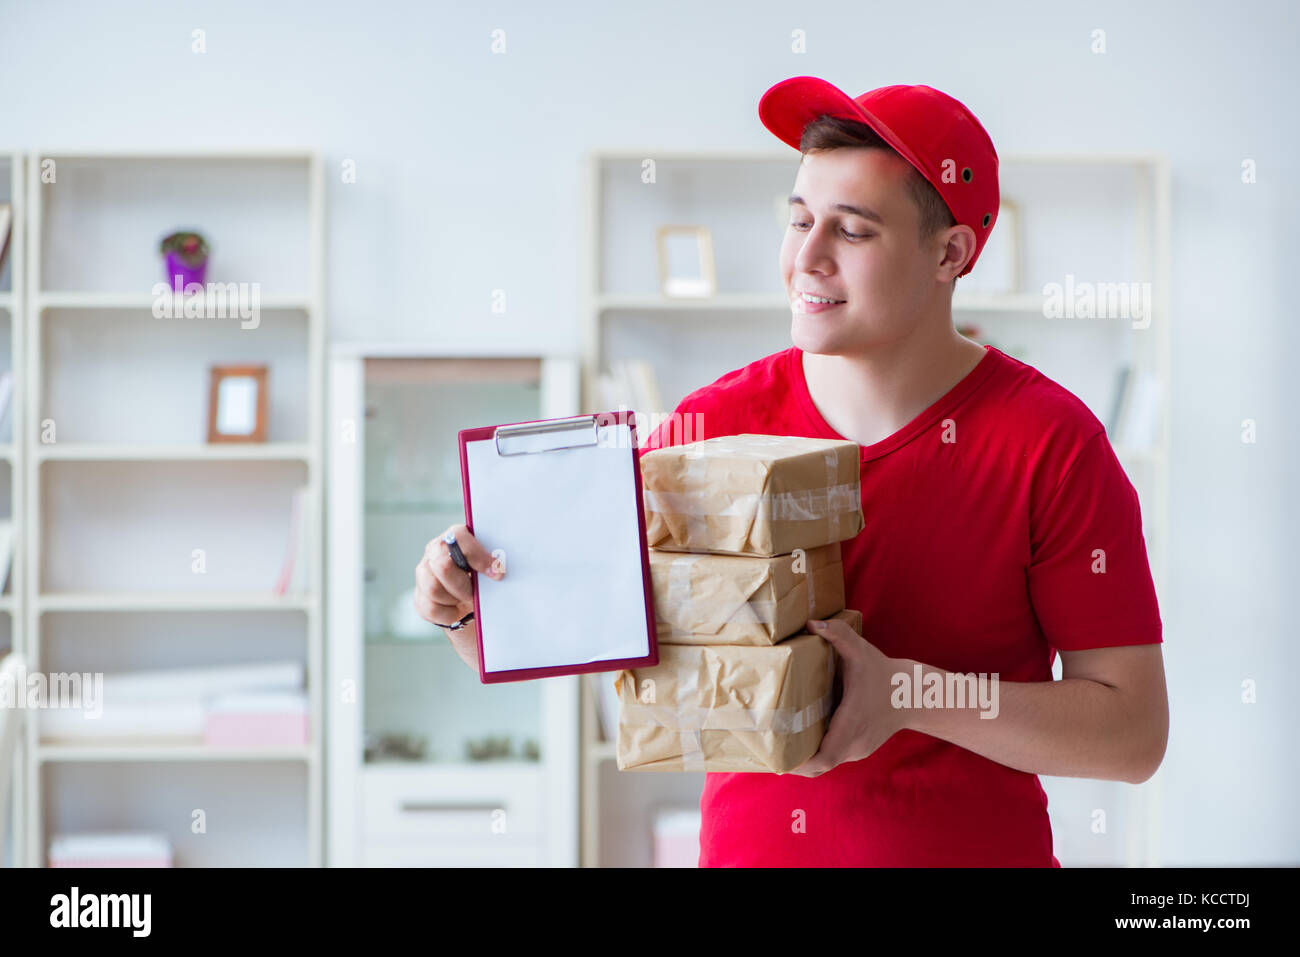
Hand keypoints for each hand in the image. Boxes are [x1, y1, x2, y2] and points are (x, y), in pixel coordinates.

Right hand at [413, 523, 504, 670]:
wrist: (474, 606)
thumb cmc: (488, 581)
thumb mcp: (493, 567)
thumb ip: (495, 562)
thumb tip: (502, 569)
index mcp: (454, 536)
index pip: (458, 537)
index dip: (478, 557)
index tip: (497, 574)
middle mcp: (434, 551)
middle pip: (443, 566)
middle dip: (464, 585)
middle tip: (476, 594)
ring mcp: (424, 573)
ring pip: (434, 589)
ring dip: (456, 599)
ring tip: (468, 600)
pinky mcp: (420, 597)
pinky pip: (431, 608)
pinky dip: (449, 614)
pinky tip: (458, 611)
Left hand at [790, 616, 908, 776]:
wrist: (913, 694)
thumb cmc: (883, 673)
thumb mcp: (861, 651)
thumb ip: (838, 635)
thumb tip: (812, 623)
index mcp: (851, 724)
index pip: (824, 758)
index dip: (801, 764)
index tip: (780, 760)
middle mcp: (854, 743)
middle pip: (819, 766)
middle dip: (794, 763)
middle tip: (769, 750)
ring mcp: (858, 749)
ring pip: (826, 763)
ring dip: (805, 759)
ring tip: (780, 746)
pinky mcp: (859, 748)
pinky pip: (834, 757)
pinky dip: (817, 754)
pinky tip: (801, 740)